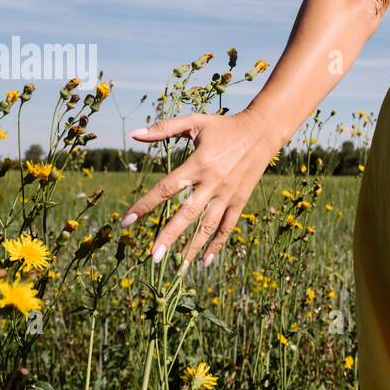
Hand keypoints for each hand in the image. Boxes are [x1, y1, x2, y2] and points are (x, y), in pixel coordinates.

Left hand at [121, 110, 278, 266]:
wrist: (263, 132)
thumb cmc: (224, 127)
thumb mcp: (194, 122)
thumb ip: (164, 128)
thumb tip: (134, 133)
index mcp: (198, 164)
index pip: (166, 188)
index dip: (145, 205)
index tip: (126, 221)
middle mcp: (213, 183)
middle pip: (187, 214)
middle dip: (169, 237)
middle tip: (153, 256)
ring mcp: (228, 194)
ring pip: (208, 226)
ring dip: (192, 247)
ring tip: (177, 267)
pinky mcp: (240, 201)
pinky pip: (227, 227)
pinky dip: (216, 244)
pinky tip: (204, 262)